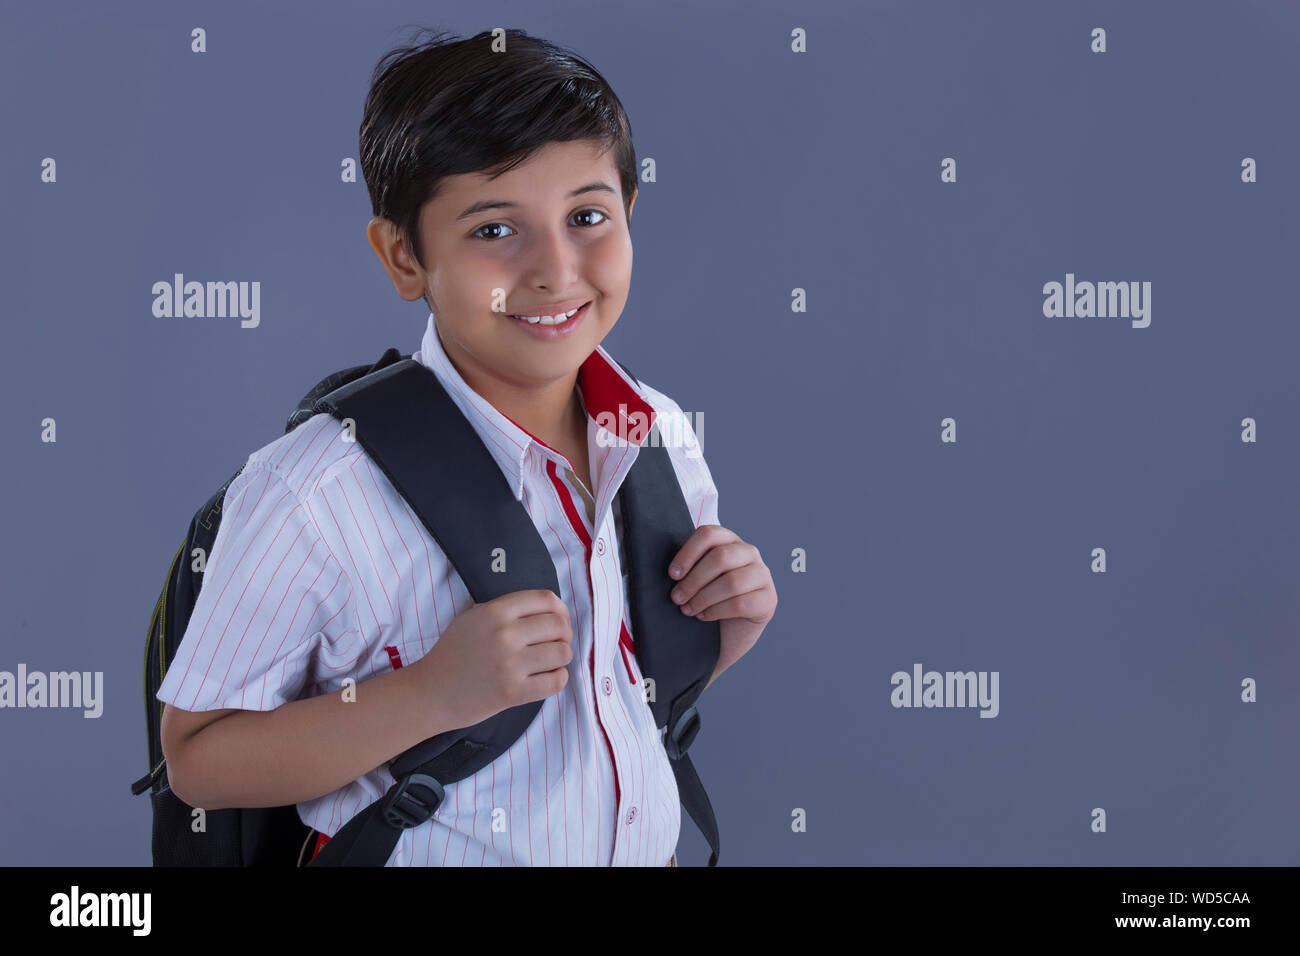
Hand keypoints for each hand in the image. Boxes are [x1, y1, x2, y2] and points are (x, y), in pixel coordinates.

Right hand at [412, 589, 573, 731]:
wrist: (430, 692)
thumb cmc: (452, 653)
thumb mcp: (470, 616)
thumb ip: (502, 606)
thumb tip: (543, 604)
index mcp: (494, 611)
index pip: (545, 599)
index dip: (560, 608)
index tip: (559, 618)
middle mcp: (504, 635)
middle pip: (558, 625)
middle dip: (564, 633)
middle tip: (558, 641)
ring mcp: (509, 665)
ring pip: (562, 653)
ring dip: (562, 656)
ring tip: (552, 660)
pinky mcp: (512, 693)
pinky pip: (556, 681)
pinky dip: (559, 678)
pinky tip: (549, 676)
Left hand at [668, 525, 775, 684]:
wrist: (724, 635)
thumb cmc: (705, 601)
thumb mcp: (694, 579)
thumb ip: (686, 567)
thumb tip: (661, 568)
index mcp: (729, 540)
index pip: (708, 534)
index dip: (687, 553)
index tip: (672, 575)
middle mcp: (749, 553)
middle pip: (720, 557)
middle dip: (693, 580)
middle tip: (676, 598)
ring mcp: (762, 576)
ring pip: (732, 581)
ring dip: (704, 598)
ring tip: (688, 610)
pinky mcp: (769, 600)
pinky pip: (741, 603)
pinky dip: (717, 611)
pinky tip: (704, 616)